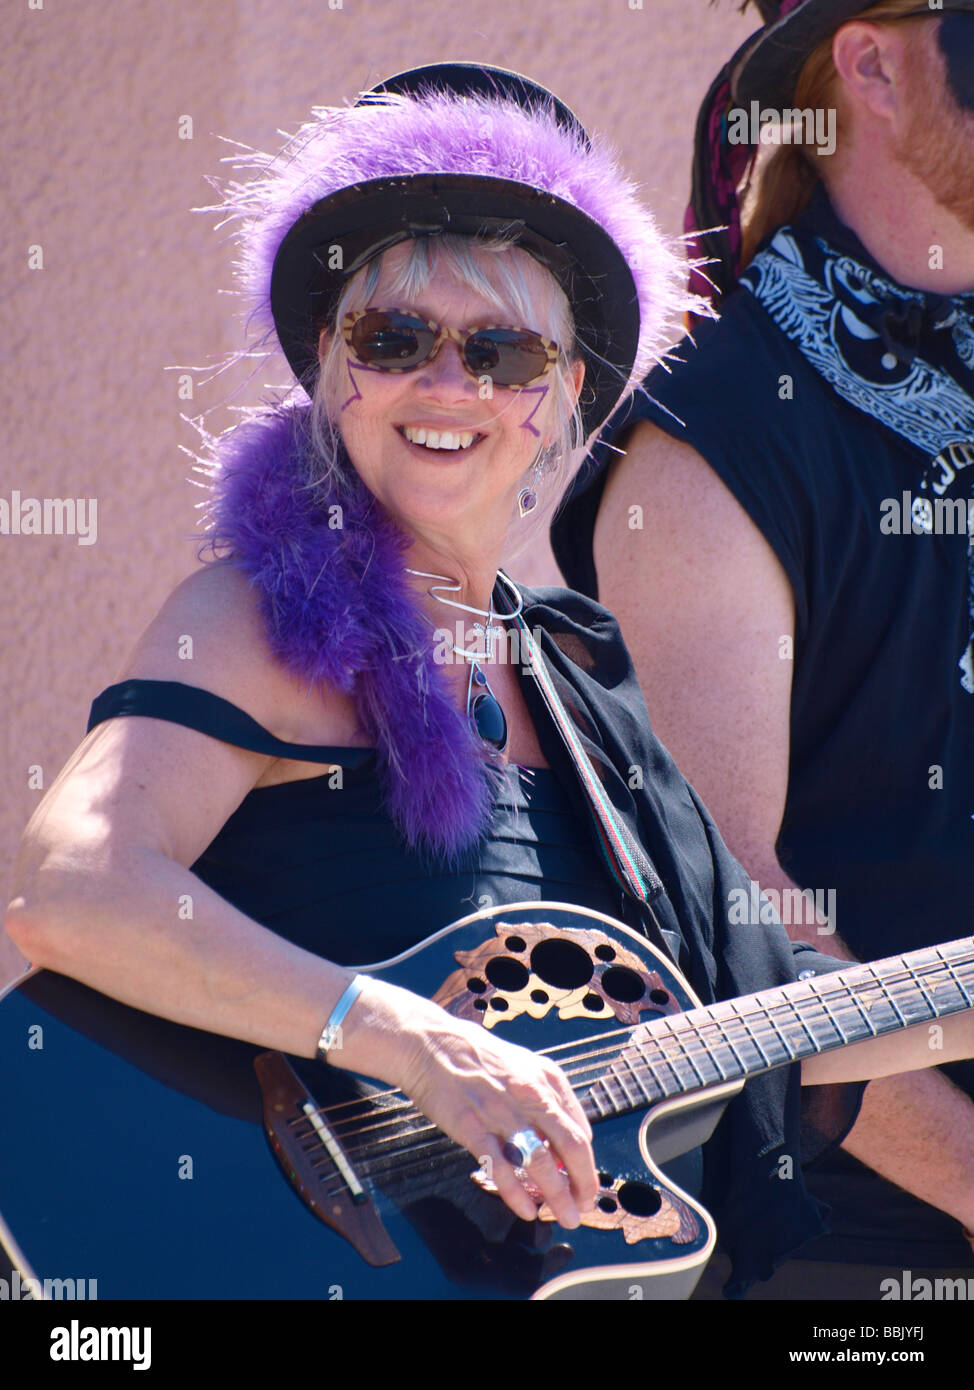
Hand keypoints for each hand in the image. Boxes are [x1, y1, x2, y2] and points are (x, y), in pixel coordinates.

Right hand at [335, 978, 598, 1227]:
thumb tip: (566, 1139)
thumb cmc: (476, 1056)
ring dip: (558, 1196)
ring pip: (540, 1162)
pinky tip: (525, 1210)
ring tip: (565, 1217)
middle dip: (584, 1183)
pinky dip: (517, 1194)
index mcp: (546, 1079)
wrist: (430, 1044)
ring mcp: (502, 1112)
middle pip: (571, 1146)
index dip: (587, 1162)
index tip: (585, 1182)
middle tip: (584, 1205)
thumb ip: (546, 1098)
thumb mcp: (523, 1066)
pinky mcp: (472, 1127)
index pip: (580, 1129)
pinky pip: (501, 1168)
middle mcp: (530, 1095)